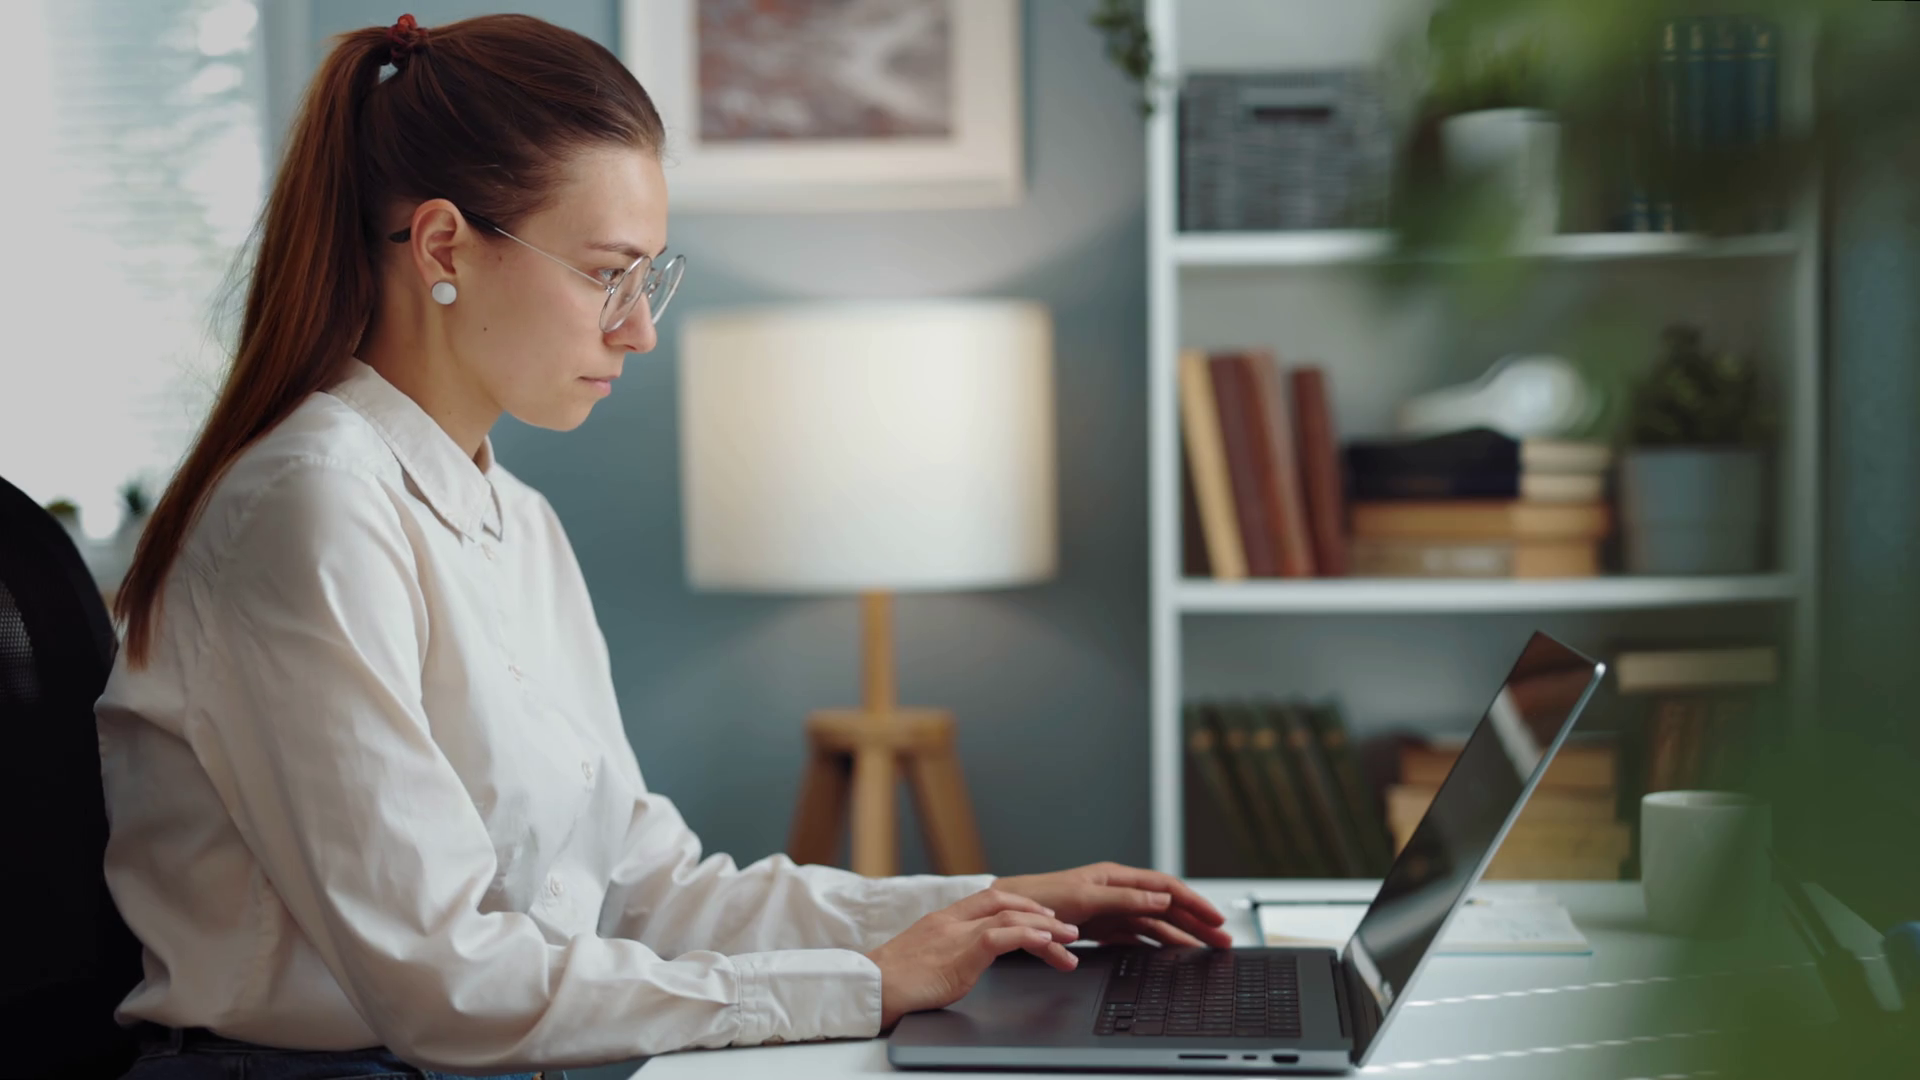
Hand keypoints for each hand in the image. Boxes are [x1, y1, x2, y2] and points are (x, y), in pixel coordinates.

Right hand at [863, 887, 1081, 1030]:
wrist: (871, 987)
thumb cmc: (892, 982)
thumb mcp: (925, 960)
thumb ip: (947, 954)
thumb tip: (962, 965)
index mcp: (942, 919)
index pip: (988, 899)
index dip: (1019, 904)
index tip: (1041, 917)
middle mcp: (952, 920)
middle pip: (1006, 903)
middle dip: (1041, 914)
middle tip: (1067, 928)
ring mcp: (957, 934)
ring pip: (1011, 917)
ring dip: (1046, 928)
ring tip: (1069, 938)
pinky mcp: (961, 952)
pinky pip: (1002, 937)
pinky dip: (1028, 935)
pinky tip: (1047, 941)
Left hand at [993, 861, 1234, 948]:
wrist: (1010, 912)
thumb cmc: (1042, 897)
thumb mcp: (1085, 897)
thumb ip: (1124, 898)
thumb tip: (1162, 899)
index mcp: (1116, 877)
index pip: (1166, 888)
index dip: (1194, 903)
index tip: (1216, 919)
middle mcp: (1117, 891)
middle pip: (1166, 908)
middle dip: (1196, 923)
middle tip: (1222, 941)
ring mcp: (1110, 911)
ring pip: (1154, 924)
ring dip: (1180, 937)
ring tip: (1204, 951)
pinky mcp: (1100, 928)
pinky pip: (1136, 937)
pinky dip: (1155, 945)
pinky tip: (1170, 956)